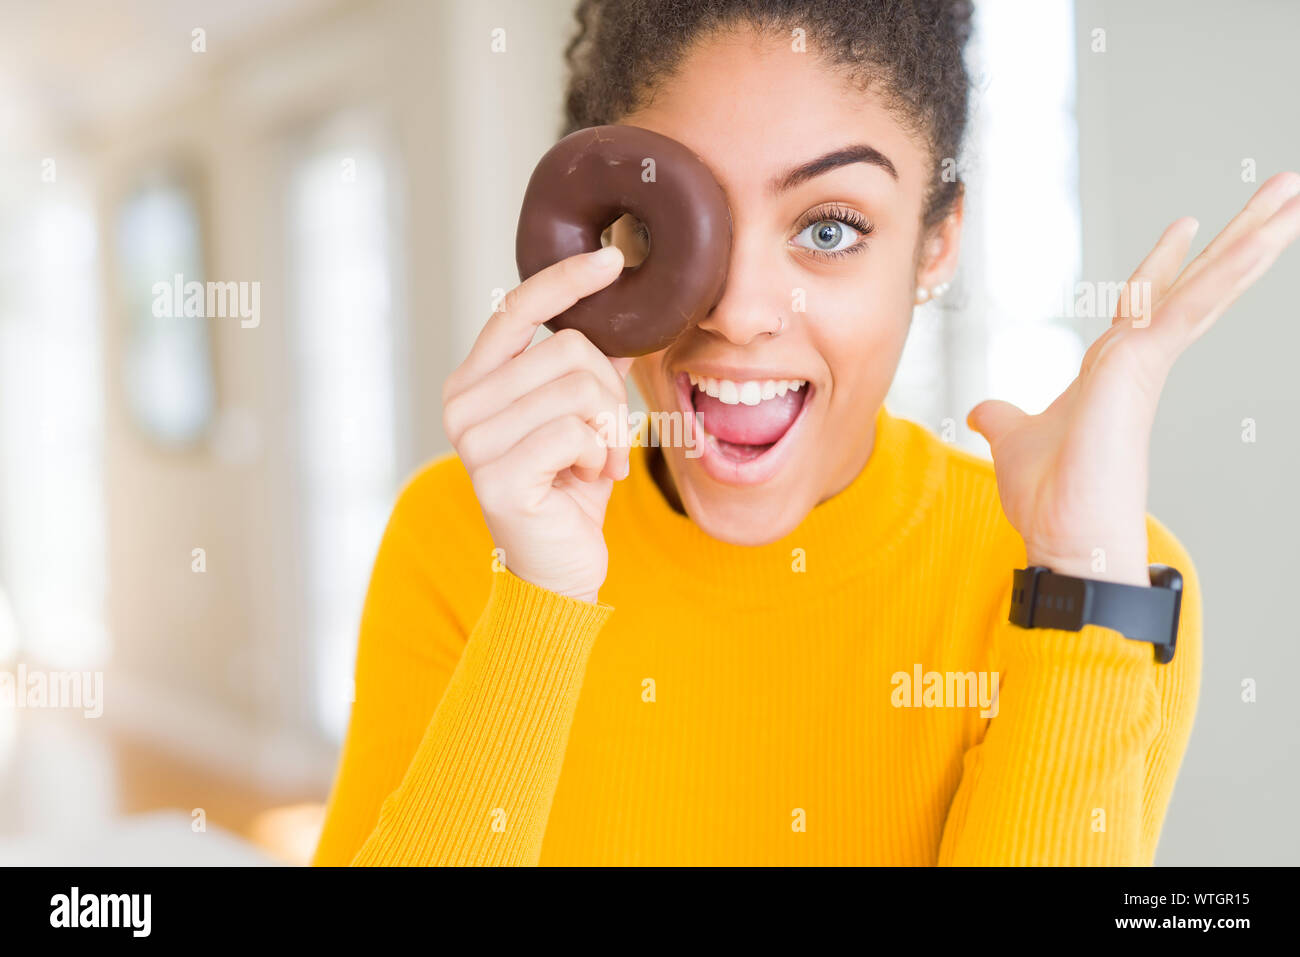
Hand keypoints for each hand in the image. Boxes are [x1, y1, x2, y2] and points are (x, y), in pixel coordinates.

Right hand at [442, 245, 631, 602]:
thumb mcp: (584, 420)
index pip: (517, 309)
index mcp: (475, 383)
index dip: (565, 280)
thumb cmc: (569, 493)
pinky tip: (590, 479)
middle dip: (610, 395)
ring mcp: (472, 441)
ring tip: (599, 463)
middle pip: (567, 350)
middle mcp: (462, 405)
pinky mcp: (496, 477)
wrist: (559, 572)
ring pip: (578, 390)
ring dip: (610, 431)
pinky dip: (600, 455)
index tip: (614, 260)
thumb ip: (591, 368)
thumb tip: (620, 310)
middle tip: (609, 440)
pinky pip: (575, 432)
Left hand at [968, 172, 1299, 585]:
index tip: (1183, 225)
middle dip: (1237, 237)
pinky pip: (1194, 305)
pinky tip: (1265, 237)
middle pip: (1195, 283)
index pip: (1145, 301)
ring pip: (1208, 285)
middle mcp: (1136, 361)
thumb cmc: (1048, 501)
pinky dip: (1228, 271)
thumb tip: (983, 411)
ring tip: (1294, 193)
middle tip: (1283, 191)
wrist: (1065, 539)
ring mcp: (1145, 362)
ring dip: (1252, 237)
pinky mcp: (1145, 366)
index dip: (1164, 264)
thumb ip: (1004, 419)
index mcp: (1112, 371)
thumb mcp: (1014, 442)